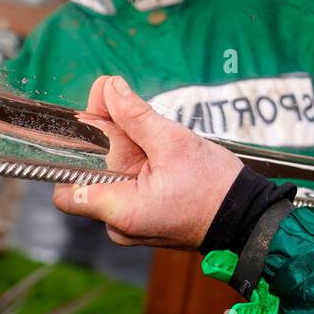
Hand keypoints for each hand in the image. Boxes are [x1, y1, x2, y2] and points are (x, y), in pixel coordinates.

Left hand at [52, 75, 242, 250]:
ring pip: (112, 176)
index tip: (86, 124)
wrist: (246, 215)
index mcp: (121, 211)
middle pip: (92, 174)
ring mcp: (132, 222)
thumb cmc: (214, 188)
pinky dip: (137, 161)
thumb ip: (136, 116)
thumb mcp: (174, 143)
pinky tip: (153, 143)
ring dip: (124, 145)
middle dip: (104, 136)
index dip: (71, 156)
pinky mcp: (145, 216)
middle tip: (116, 100)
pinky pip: (129, 184)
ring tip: (144, 124)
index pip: (67, 191)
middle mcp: (120, 224)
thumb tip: (111, 89)